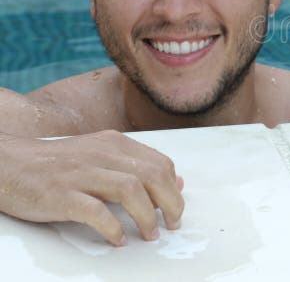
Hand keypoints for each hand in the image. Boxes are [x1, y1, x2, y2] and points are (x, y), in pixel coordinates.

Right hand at [0, 130, 183, 245]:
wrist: (8, 163)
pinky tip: (118, 239)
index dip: (174, 189)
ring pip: (131, 189)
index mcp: (115, 144)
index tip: (175, 209)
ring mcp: (81, 173)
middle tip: (171, 225)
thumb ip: (136, 166)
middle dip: (170, 204)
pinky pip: (96, 211)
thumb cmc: (58, 164)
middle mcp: (102, 154)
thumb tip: (178, 182)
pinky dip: (113, 227)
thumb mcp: (101, 155)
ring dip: (147, 216)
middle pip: (153, 175)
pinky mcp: (61, 194)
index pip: (161, 163)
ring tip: (149, 235)